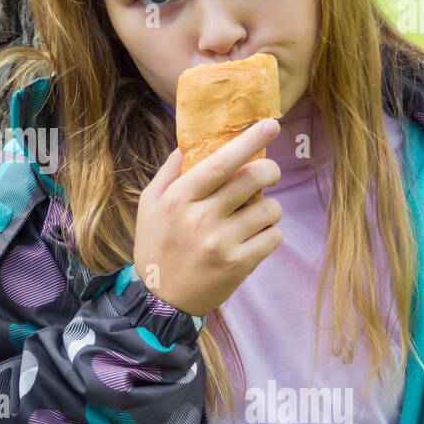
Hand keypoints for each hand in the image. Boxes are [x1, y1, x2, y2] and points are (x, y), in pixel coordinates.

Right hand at [133, 119, 284, 315]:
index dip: (249, 140)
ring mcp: (221, 243)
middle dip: (271, 170)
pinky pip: (274, 237)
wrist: (160, 299)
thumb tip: (192, 141)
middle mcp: (201, 218)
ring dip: (270, 206)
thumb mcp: (149, 204)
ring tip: (256, 214)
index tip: (271, 124)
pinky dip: (271, 232)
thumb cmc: (156, 245)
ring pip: (270, 209)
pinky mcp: (239, 265)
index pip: (221, 162)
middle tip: (269, 174)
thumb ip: (170, 171)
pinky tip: (255, 236)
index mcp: (178, 199)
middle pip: (253, 178)